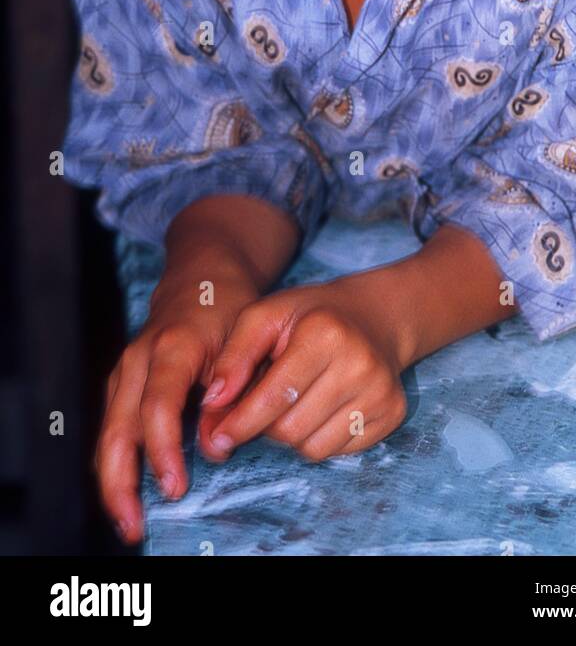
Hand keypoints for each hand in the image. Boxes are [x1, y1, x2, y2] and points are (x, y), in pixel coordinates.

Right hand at [95, 267, 259, 544]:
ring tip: (128, 520)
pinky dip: (113, 462)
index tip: (174, 487)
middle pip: (118, 427)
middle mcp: (139, 359)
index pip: (158, 405)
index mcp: (172, 346)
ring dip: (113, 479)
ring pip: (108, 431)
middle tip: (136, 523)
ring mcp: (125, 370)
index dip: (163, 449)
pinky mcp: (122, 381)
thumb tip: (214, 445)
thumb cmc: (228, 307)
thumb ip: (232, 391)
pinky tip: (123, 492)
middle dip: (122, 480)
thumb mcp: (244, 341)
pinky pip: (111, 427)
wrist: (203, 276)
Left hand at [197, 279, 407, 462]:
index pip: (275, 396)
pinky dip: (318, 439)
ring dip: (291, 435)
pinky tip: (320, 409)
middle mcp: (359, 364)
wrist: (375, 317)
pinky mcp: (392, 413)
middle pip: (290, 429)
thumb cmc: (311, 316)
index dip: (240, 421)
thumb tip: (212, 404)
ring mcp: (380, 391)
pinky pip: (338, 452)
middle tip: (264, 404)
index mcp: (325, 332)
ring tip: (294, 403)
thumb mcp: (267, 315)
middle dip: (265, 426)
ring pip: (312, 447)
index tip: (217, 438)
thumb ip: (235, 355)